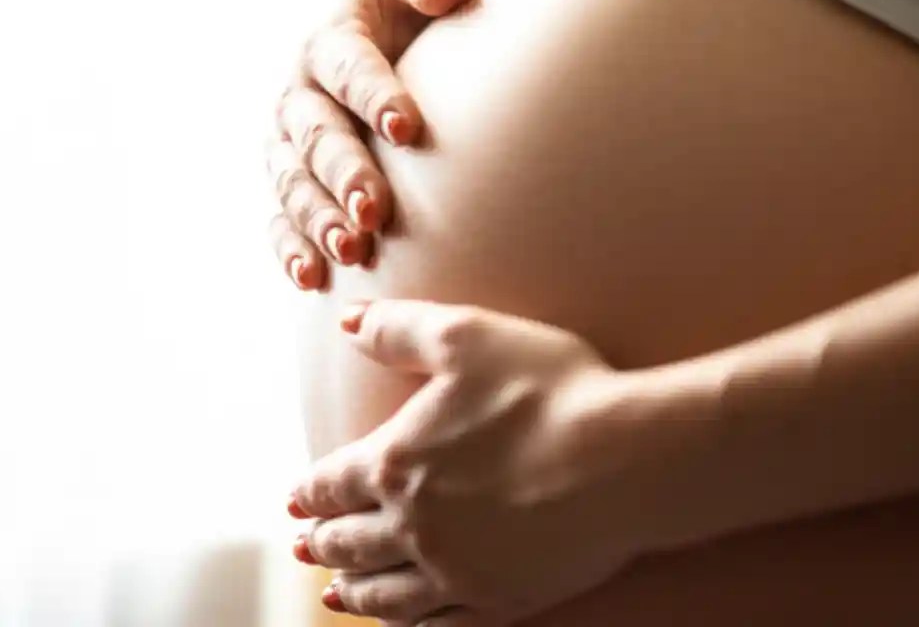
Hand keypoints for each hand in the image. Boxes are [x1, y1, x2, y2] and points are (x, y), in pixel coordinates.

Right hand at [267, 0, 477, 290]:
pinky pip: (280, 221)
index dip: (375, 95)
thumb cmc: (405, 22)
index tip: (408, 129)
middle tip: (374, 209)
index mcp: (330, 42)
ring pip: (296, 185)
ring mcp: (288, 145)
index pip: (349, 68)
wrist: (378, 57)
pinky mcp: (288, 185)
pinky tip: (313, 280)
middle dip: (345, 173)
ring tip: (352, 250)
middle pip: (318, 136)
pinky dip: (293, 250)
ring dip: (320, 219)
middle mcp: (301, 94)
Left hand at [288, 300, 661, 625]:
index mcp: (396, 462)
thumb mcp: (466, 336)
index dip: (308, 492)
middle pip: (350, 541)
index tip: (294, 502)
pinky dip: (407, 625)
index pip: (332, 484)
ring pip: (385, 592)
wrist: (624, 458)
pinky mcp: (499, 601)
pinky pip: (437, 624)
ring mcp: (456, 570)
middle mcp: (415, 525)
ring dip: (352, 590)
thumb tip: (348, 321)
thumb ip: (398, 329)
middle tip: (303, 547)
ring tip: (334, 593)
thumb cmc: (548, 390)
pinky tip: (402, 624)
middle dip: (321, 542)